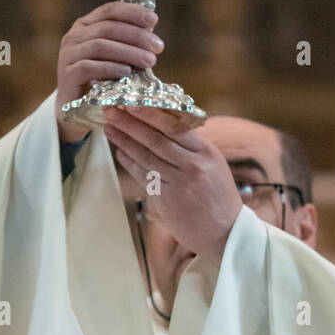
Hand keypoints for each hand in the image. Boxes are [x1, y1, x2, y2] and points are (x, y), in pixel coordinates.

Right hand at [56, 3, 163, 141]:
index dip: (132, 12)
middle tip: (158, 47)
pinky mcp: (66, 74)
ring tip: (150, 61)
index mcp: (86, 25)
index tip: (154, 19)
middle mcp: (74, 35)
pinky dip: (110, 68)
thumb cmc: (100, 80)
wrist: (76, 108)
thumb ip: (128, 42)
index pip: (109, 10)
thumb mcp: (115, 57)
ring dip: (128, 52)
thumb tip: (151, 29)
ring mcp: (67, 55)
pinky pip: (89, 67)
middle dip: (136, 36)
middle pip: (107, 28)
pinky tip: (127, 73)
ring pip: (100, 46)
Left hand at [103, 107, 242, 261]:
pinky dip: (130, 163)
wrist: (225, 232)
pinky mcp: (167, 200)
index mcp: (206, 152)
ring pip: (146, 156)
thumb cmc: (217, 197)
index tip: (132, 101)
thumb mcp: (214, 164)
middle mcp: (193, 165)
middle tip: (112, 109)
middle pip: (156, 138)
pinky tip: (120, 153)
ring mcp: (180, 183)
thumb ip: (192, 147)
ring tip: (109, 128)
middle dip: (130, 122)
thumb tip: (166, 124)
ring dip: (124, 140)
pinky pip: (144, 176)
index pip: (175, 125)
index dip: (150, 112)